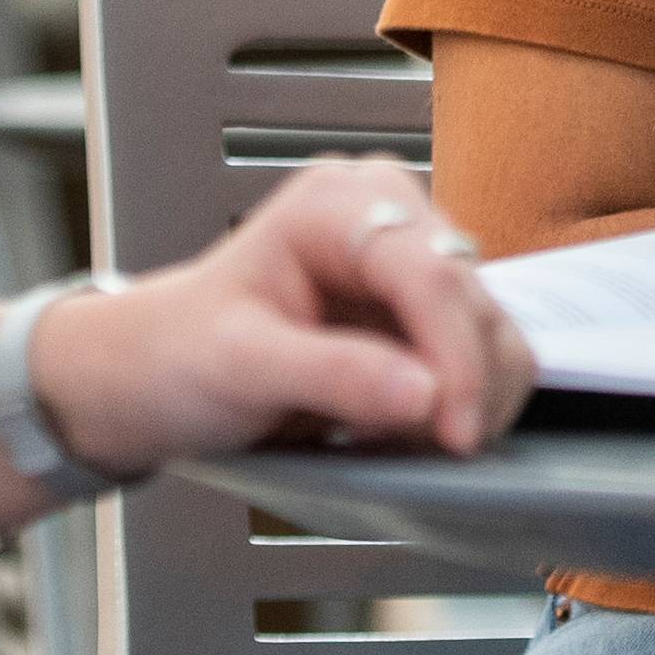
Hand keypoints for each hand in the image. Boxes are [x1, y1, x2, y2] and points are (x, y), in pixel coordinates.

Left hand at [36, 157, 538, 476]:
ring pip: (495, 331)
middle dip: (465, 384)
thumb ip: (332, 375)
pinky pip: (482, 357)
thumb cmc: (180, 353)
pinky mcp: (427, 309)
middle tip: (429, 450)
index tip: (456, 432)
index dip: (457, 357)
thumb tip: (424, 394)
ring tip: (402, 440)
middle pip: (474, 300)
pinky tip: (407, 428)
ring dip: (471, 399)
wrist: (159, 372)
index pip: (429, 273)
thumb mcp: (239, 366)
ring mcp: (412, 259)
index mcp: (336, 203)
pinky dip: (462, 404)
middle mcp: (388, 213)